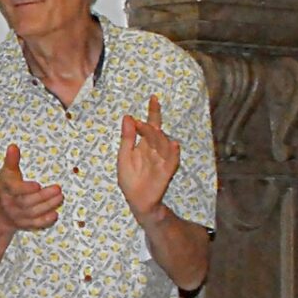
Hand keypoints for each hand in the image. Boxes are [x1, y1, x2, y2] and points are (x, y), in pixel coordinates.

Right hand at [0, 143, 62, 231]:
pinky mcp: (25, 225)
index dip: (25, 189)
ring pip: (33, 213)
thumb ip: (11, 161)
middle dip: (43, 197)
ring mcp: (17, 216)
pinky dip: (45, 221)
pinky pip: (35, 225)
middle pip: (26, 203)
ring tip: (60, 197)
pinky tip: (55, 214)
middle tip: (58, 189)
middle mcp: (10, 204)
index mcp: (5, 190)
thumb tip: (13, 146)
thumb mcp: (6, 174)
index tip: (38, 185)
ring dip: (48, 206)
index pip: (14, 190)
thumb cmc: (6, 189)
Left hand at [119, 95, 181, 220]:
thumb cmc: (130, 178)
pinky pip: (172, 161)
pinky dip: (173, 153)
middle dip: (152, 123)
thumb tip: (127, 117)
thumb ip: (127, 138)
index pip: (151, 125)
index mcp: (145, 144)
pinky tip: (173, 144)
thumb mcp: (124, 155)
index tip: (153, 98)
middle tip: (145, 116)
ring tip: (152, 127)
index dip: (153, 112)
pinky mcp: (167, 171)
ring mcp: (163, 160)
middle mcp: (156, 150)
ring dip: (159, 136)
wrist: (137, 199)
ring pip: (164, 144)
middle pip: (157, 133)